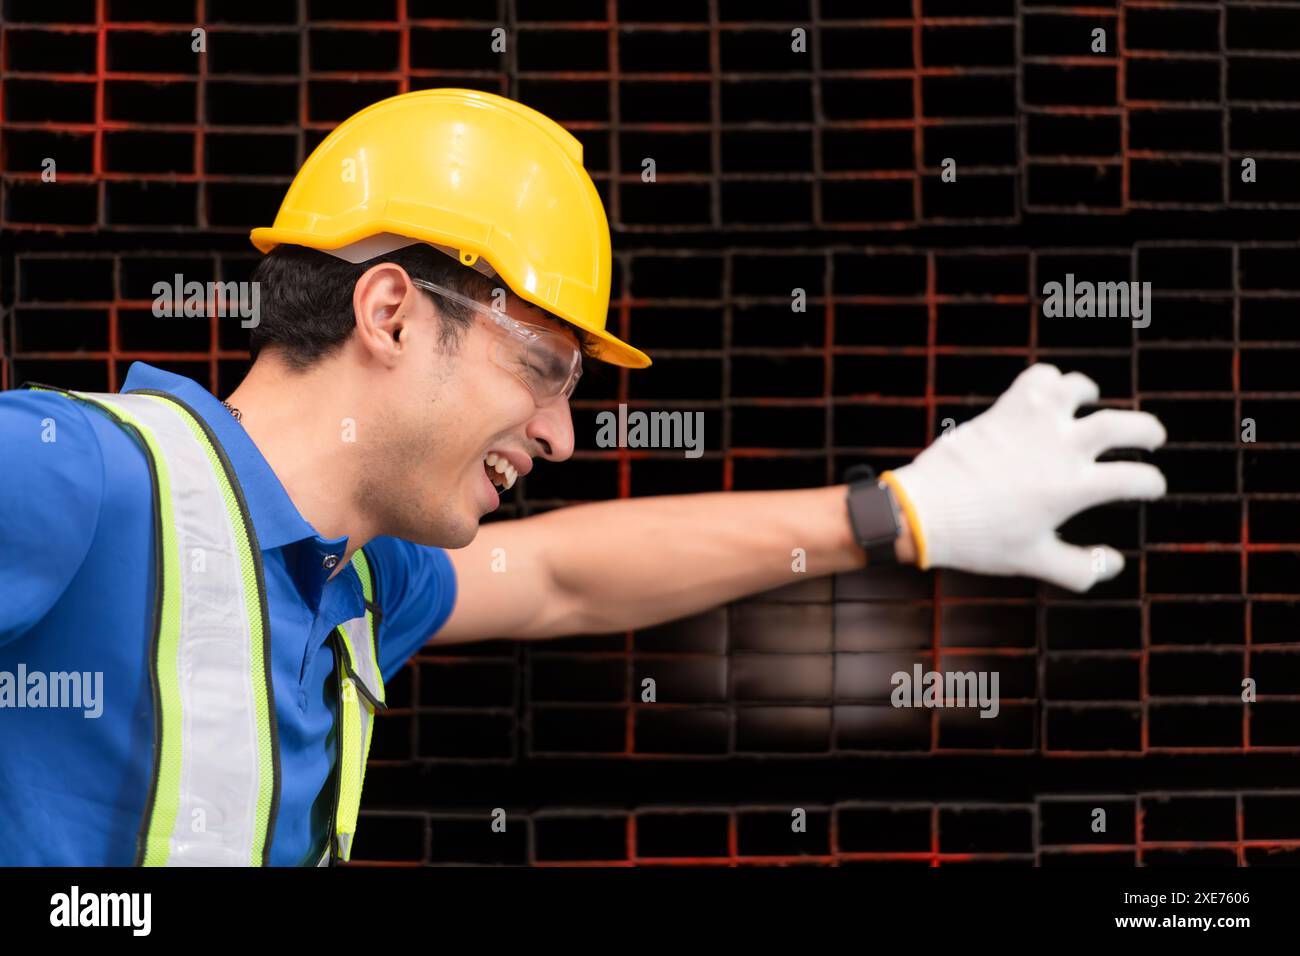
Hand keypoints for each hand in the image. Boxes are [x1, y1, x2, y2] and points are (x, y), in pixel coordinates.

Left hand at [883, 363, 1166, 591]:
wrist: (926, 511)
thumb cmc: (979, 539)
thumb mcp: (1033, 560)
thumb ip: (1080, 567)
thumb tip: (1116, 564)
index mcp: (1073, 488)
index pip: (1133, 479)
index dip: (1151, 483)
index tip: (1151, 486)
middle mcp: (1059, 449)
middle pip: (1122, 424)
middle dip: (1147, 429)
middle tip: (1153, 436)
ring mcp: (1032, 424)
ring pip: (1078, 389)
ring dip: (1093, 395)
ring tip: (1092, 402)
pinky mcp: (1005, 408)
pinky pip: (1037, 378)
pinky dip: (1050, 379)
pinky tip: (1049, 392)